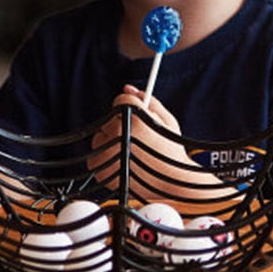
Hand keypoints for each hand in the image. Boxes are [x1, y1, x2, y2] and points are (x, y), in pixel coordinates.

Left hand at [90, 85, 228, 209]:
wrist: (176, 183)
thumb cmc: (173, 151)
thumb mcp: (167, 121)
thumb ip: (148, 101)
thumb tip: (128, 88)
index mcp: (135, 118)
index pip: (121, 100)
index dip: (131, 109)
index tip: (139, 119)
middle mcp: (119, 134)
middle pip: (108, 120)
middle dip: (120, 127)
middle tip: (138, 140)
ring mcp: (108, 152)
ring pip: (99, 139)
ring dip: (111, 144)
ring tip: (132, 154)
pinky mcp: (102, 170)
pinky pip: (96, 159)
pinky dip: (106, 162)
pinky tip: (124, 165)